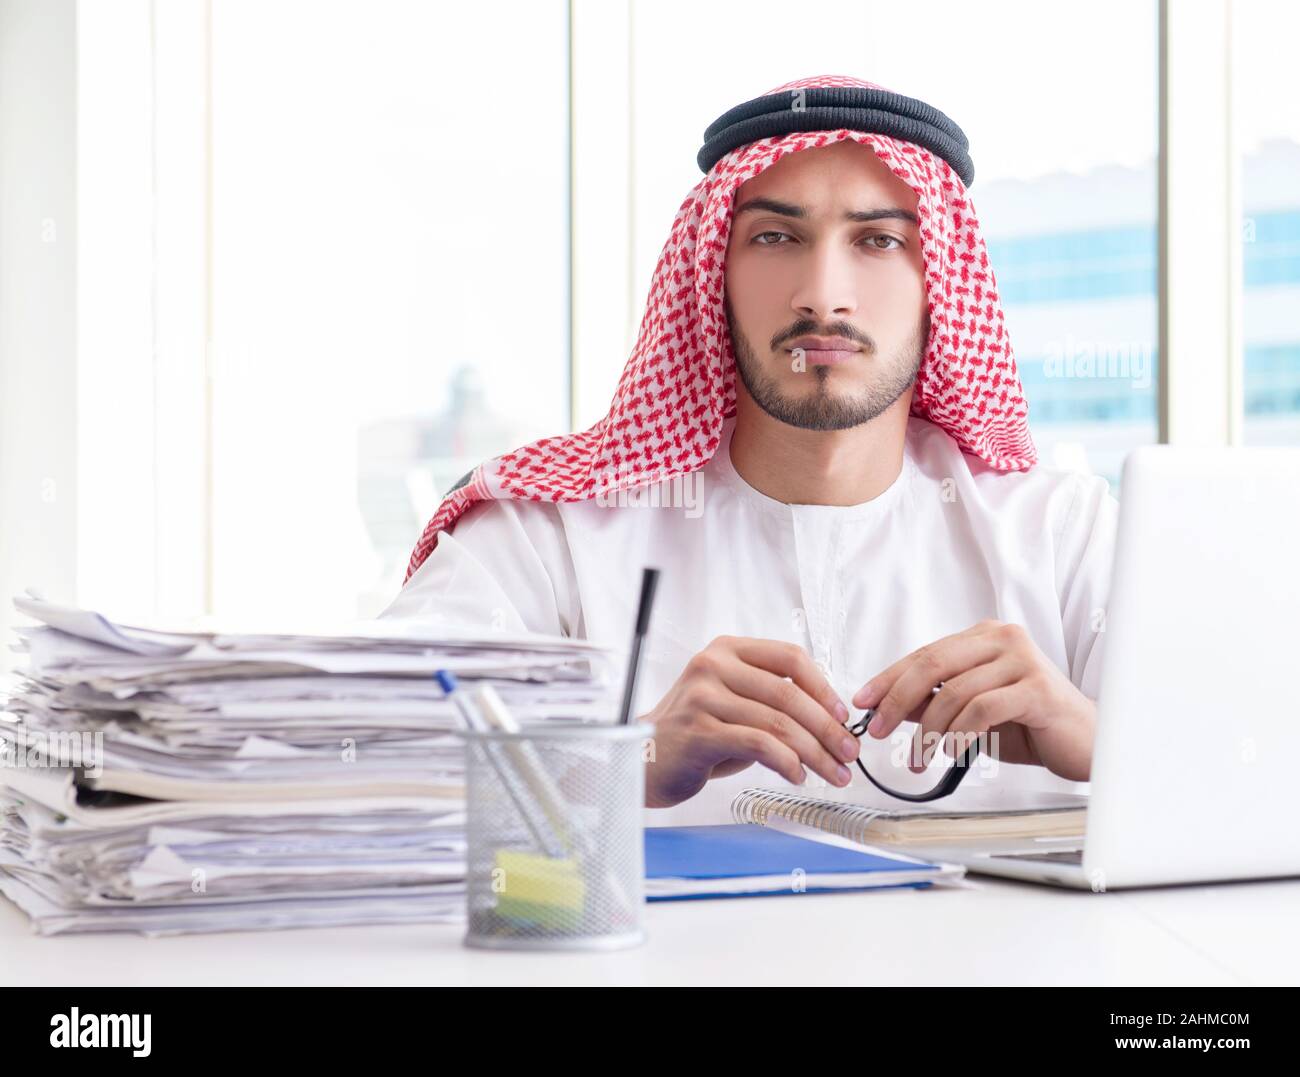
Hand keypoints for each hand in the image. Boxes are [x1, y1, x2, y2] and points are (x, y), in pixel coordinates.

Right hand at [643, 636, 861, 808]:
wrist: (645, 760)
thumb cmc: (696, 733)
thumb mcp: (735, 704)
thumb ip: (771, 701)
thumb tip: (830, 719)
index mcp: (727, 650)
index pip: (789, 657)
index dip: (823, 687)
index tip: (843, 716)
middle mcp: (713, 666)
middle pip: (788, 694)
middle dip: (827, 729)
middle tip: (848, 753)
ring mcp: (703, 697)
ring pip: (778, 723)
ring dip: (815, 753)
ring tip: (832, 773)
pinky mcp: (699, 730)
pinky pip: (758, 745)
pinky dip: (786, 763)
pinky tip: (797, 776)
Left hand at [851, 620, 1095, 781]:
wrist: (1085, 743)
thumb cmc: (1029, 726)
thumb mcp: (971, 714)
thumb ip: (935, 703)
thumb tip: (887, 707)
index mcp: (984, 637)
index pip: (925, 654)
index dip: (888, 678)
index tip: (862, 701)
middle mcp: (1003, 638)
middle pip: (932, 665)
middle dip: (898, 700)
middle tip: (878, 729)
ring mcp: (1022, 660)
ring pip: (955, 692)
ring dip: (928, 730)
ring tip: (918, 758)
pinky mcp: (1037, 688)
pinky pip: (982, 709)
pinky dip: (959, 734)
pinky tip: (950, 751)